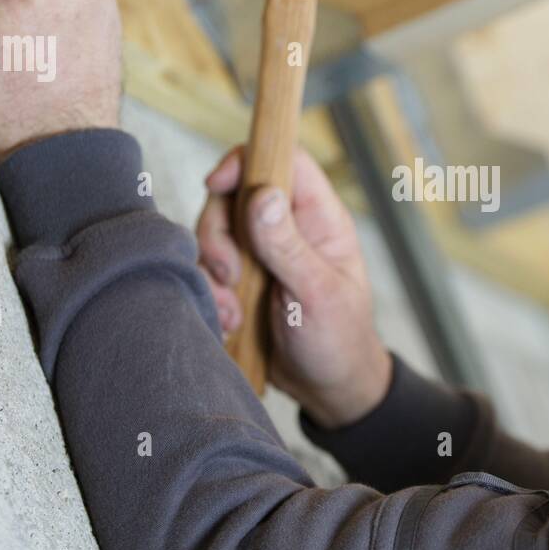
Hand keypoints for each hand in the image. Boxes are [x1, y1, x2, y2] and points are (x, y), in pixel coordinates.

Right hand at [196, 146, 392, 428]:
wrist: (328, 389)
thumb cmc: (339, 340)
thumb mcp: (316, 293)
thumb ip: (287, 245)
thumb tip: (262, 195)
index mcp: (318, 217)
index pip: (282, 160)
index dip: (246, 161)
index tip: (217, 186)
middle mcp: (287, 227)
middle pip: (234, 195)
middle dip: (219, 234)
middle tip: (231, 276)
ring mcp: (262, 253)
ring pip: (215, 234)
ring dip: (212, 272)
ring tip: (232, 311)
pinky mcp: (241, 280)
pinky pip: (209, 270)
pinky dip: (210, 294)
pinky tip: (228, 322)